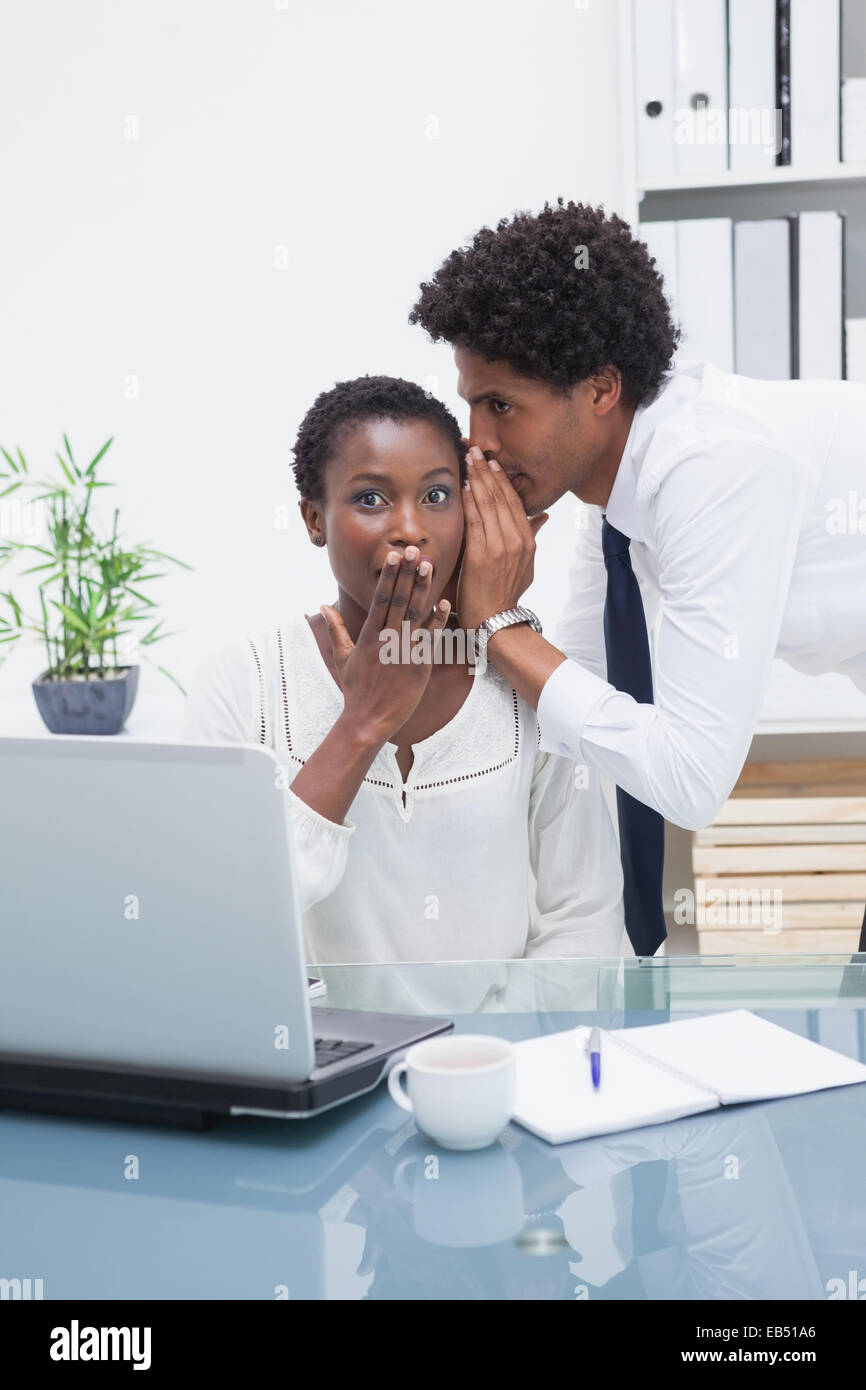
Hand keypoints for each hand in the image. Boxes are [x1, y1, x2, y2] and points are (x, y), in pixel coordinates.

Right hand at [320, 546, 449, 744]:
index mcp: (368, 636)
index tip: (394, 557)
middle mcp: (386, 640)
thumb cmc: (356, 688)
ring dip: (422, 589)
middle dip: (406, 574)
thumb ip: (335, 629)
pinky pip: (431, 639)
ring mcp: (404, 652)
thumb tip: (321, 606)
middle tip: (413, 550)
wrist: (369, 719)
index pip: (379, 599)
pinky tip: (445, 604)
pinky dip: (438, 621)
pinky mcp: (419, 666)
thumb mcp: (342, 657)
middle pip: (397, 600)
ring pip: (415, 615)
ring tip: (429, 567)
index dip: (388, 577)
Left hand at [457, 446, 548, 629]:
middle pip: (500, 497)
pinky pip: (475, 520)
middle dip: (487, 471)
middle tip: (476, 450)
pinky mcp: (481, 554)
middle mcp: (516, 540)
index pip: (514, 501)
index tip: (492, 461)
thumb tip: (542, 515)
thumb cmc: (506, 592)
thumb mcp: (527, 564)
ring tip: (468, 460)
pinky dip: (469, 500)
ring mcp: (499, 546)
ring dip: (477, 479)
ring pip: (488, 504)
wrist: (495, 619)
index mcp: (527, 540)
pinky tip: (464, 485)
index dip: (502, 478)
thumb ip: (532, 535)